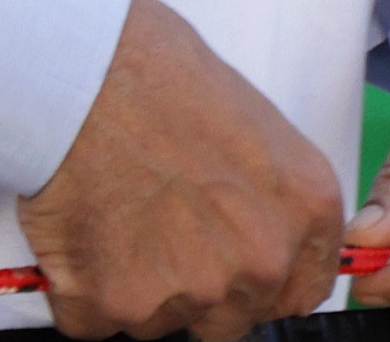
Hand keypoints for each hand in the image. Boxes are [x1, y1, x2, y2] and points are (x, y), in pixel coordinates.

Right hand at [17, 0, 346, 341]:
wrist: (92, 73)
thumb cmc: (171, 83)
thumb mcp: (265, 134)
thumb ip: (276, 206)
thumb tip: (267, 248)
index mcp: (306, 213)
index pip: (301, 294)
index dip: (264, 285)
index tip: (238, 270)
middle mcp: (258, 262)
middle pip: (232, 319)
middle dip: (200, 288)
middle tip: (166, 230)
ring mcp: (188, 290)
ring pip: (161, 321)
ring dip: (139, 287)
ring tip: (124, 214)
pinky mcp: (115, 304)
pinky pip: (97, 322)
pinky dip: (83, 291)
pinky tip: (86, 230)